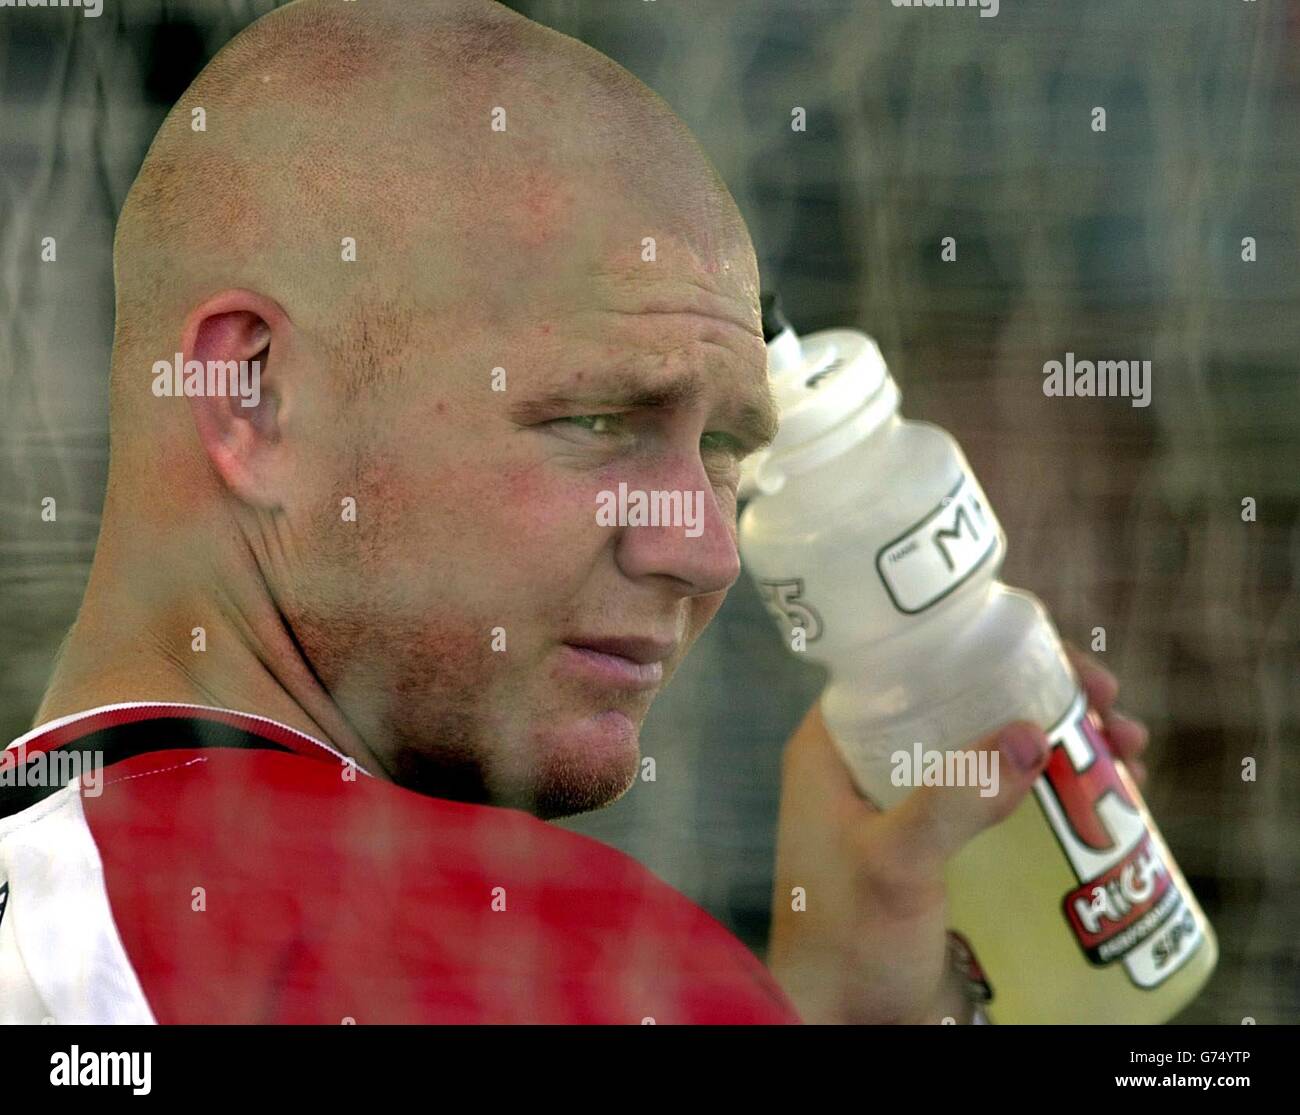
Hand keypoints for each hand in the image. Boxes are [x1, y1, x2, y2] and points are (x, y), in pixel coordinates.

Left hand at [765, 642, 1148, 1023]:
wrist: (842, 1027)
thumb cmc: (845, 944)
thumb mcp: (896, 865)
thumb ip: (954, 801)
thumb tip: (1029, 736)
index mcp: (836, 747)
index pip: (913, 666)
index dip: (989, 651)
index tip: (1061, 662)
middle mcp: (872, 766)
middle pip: (968, 704)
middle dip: (1046, 701)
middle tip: (1111, 712)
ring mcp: (910, 808)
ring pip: (995, 754)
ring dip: (1062, 749)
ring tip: (1130, 758)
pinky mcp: (945, 851)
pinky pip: (1005, 805)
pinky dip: (1055, 799)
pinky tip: (1109, 806)